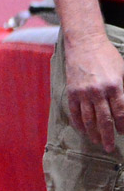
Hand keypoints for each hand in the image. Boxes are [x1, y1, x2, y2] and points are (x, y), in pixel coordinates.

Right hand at [63, 34, 123, 152]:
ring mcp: (83, 92)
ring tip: (97, 142)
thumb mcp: (123, 71)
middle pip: (104, 119)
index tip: (123, 133)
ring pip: (89, 118)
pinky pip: (74, 111)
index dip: (122, 125)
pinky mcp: (72, 91)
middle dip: (108, 135)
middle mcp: (98, 91)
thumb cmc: (107, 56)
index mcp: (114, 86)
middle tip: (109, 147)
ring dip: (93, 132)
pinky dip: (78, 123)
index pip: (120, 112)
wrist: (85, 43)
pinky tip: (82, 131)